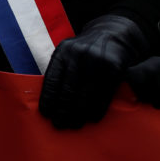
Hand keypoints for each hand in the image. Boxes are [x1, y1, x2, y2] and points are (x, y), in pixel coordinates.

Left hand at [39, 14, 148, 128]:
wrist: (112, 35)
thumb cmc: (84, 51)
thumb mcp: (68, 53)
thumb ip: (59, 71)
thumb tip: (49, 100)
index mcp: (63, 52)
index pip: (52, 79)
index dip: (48, 98)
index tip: (45, 114)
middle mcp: (78, 56)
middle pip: (68, 90)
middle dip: (62, 110)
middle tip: (59, 125)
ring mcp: (97, 62)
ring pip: (85, 95)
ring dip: (78, 114)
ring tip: (73, 125)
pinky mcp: (114, 69)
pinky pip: (103, 95)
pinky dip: (97, 109)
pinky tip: (92, 118)